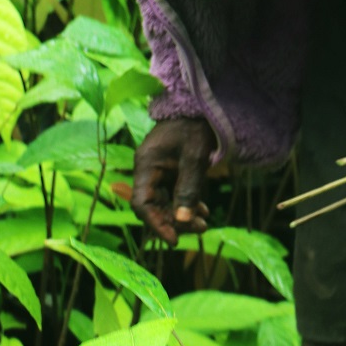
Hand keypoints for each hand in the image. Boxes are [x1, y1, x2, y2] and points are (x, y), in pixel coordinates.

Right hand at [130, 116, 214, 245]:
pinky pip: (173, 194)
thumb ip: (188, 189)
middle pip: (153, 206)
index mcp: (146, 165)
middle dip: (174, 222)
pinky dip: (186, 204)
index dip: (156, 223)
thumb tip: (182, 221)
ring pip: (165, 203)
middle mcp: (148, 170)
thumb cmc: (195, 127)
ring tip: (204, 224)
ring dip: (182, 216)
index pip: (142, 203)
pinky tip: (202, 211)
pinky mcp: (169, 170)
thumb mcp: (194, 157)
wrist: (200, 107)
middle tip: (200, 229)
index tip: (174, 239)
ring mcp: (158, 171)